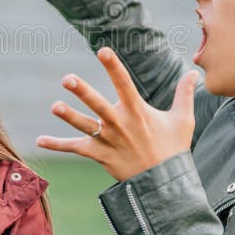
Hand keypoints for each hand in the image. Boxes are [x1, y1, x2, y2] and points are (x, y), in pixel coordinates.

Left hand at [37, 47, 199, 181]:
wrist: (165, 184)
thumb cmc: (174, 149)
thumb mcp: (183, 120)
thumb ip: (184, 94)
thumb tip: (194, 73)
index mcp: (138, 112)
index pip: (124, 84)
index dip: (113, 67)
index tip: (102, 51)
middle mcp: (121, 124)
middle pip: (99, 105)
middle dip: (83, 92)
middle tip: (67, 79)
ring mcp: (109, 141)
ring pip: (85, 126)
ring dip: (69, 117)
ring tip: (54, 106)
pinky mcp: (100, 156)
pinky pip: (76, 149)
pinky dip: (57, 145)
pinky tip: (40, 140)